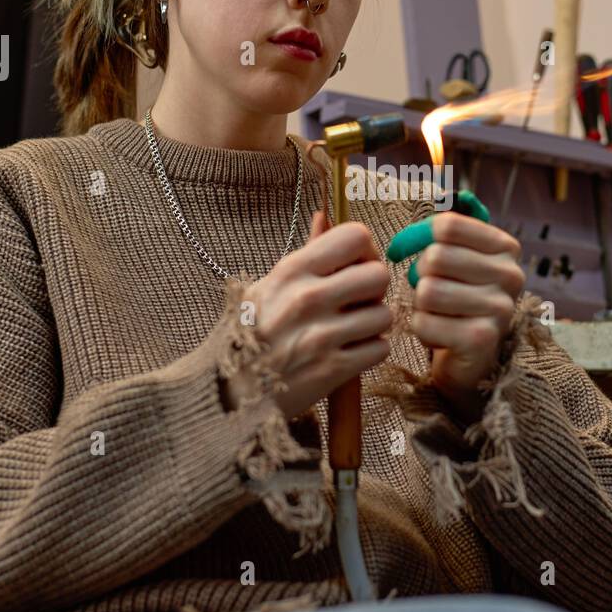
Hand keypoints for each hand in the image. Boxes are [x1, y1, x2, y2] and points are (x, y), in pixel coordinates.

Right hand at [231, 211, 391, 419]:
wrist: (228, 393)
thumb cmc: (249, 334)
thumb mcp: (268, 286)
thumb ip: (304, 254)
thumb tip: (324, 217)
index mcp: (292, 271)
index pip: (356, 237)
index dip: (364, 251)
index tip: (355, 266)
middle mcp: (308, 298)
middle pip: (379, 275)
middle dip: (373, 290)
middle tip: (356, 303)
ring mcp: (321, 335)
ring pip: (384, 315)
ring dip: (372, 325)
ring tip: (348, 332)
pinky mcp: (333, 370)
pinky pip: (380, 349)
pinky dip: (369, 353)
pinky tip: (347, 353)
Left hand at [389, 211, 524, 424]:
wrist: (473, 356)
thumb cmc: (458, 298)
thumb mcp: (455, 258)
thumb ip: (433, 238)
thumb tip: (400, 243)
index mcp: (505, 247)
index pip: (448, 226)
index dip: (416, 236)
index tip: (405, 250)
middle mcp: (511, 275)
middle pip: (435, 257)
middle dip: (420, 276)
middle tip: (432, 291)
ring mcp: (500, 308)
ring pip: (427, 291)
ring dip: (421, 306)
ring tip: (439, 313)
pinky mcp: (482, 338)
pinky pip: (424, 323)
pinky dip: (422, 330)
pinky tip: (441, 335)